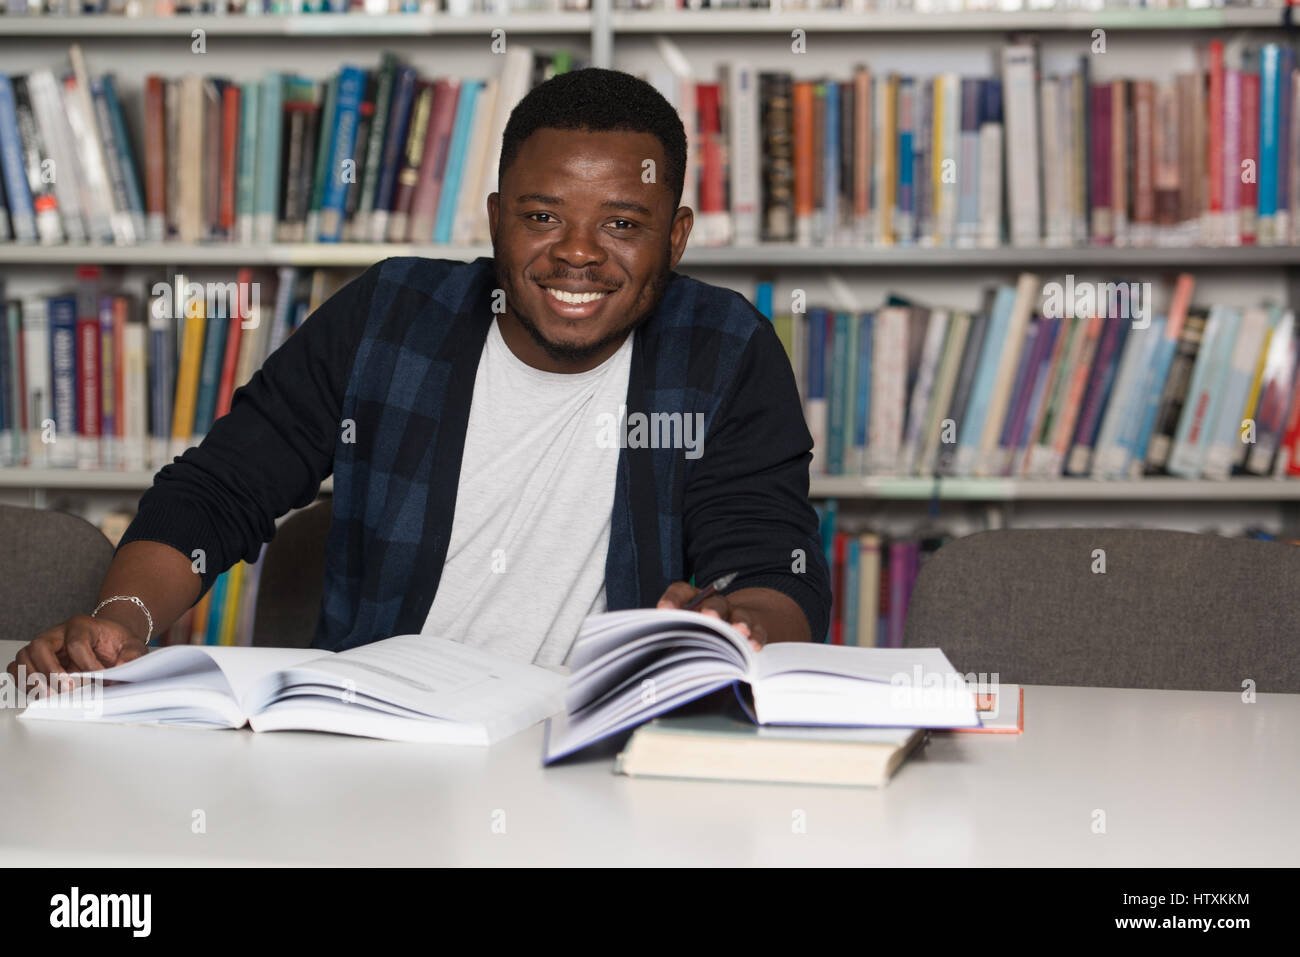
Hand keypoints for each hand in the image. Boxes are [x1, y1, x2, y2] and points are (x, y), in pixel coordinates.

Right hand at [5, 616, 147, 694]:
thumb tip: (121, 669)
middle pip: (41, 646)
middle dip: (51, 670)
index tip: (98, 678)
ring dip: (34, 678)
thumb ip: (132, 655)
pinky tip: (39, 692)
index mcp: (81, 625)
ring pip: (25, 656)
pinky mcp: (35, 659)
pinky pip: (18, 667)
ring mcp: (44, 646)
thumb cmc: (115, 642)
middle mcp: (57, 633)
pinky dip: (23, 681)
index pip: (76, 644)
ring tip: (51, 695)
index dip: (86, 664)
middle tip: (67, 688)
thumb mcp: (133, 644)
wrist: (107, 639)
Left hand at [656, 581, 765, 651]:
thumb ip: (674, 635)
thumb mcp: (682, 632)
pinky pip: (756, 631)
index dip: (673, 599)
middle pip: (714, 602)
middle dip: (712, 610)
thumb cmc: (696, 632)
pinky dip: (755, 638)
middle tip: (710, 617)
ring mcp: (734, 615)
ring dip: (739, 623)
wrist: (727, 631)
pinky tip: (753, 646)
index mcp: (692, 600)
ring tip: (739, 631)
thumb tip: (661, 651)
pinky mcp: (752, 629)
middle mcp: (714, 605)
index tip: (665, 609)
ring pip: (738, 615)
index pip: (681, 592)